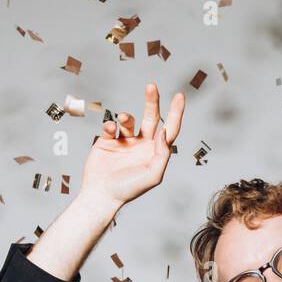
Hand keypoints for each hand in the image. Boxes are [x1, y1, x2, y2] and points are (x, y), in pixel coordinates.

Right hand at [80, 83, 185, 209]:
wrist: (101, 195)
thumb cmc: (128, 189)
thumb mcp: (153, 175)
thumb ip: (162, 154)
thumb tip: (164, 133)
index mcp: (155, 152)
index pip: (169, 130)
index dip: (175, 113)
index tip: (179, 96)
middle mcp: (142, 145)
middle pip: (150, 118)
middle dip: (152, 102)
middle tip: (151, 86)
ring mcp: (124, 142)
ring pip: (129, 120)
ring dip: (127, 116)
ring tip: (124, 119)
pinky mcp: (107, 141)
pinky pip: (110, 126)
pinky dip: (110, 125)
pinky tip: (111, 131)